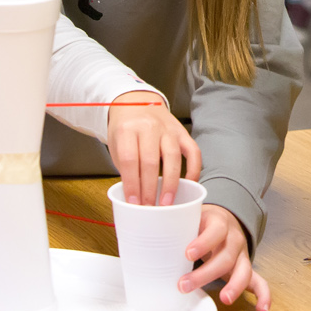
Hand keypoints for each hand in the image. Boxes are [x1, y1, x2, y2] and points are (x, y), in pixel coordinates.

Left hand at [107, 91, 200, 205]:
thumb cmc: (125, 128)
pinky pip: (193, 151)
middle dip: (150, 189)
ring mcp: (168, 128)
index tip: (133, 203)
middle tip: (149, 208)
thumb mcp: (116, 144)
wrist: (136, 102)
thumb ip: (125, 167)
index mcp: (127, 129)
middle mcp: (149, 127)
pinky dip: (193, 169)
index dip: (132, 184)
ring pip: (172, 157)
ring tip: (167, 202)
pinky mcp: (182, 131)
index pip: (129, 160)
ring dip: (170, 183)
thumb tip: (133, 197)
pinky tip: (189, 184)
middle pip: (150, 161)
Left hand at [181, 204, 269, 310]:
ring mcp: (242, 255)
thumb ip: (175, 224)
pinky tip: (261, 310)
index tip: (187, 253)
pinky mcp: (246, 268)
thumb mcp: (190, 216)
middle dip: (205, 274)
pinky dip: (263, 296)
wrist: (223, 217)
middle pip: (225, 257)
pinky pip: (260, 281)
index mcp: (219, 223)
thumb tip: (144, 230)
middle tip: (184, 285)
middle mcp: (234, 239)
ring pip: (244, 270)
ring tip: (224, 298)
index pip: (215, 231)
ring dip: (235, 286)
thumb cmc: (201, 222)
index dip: (203, 242)